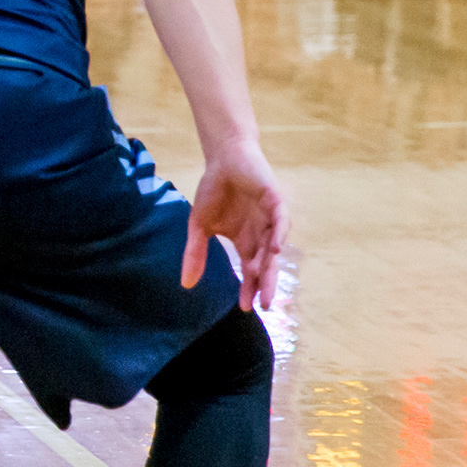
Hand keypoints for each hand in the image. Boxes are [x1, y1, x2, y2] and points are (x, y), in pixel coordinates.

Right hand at [183, 139, 287, 311]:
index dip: (248, 288)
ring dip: (271, 264)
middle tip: (266, 305)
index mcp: (246, 241)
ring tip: (265, 281)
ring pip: (274, 247)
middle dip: (266, 284)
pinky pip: (280, 221)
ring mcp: (270, 219)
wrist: (222, 159)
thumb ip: (195, 253)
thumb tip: (186, 284)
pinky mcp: (275, 201)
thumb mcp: (199, 226)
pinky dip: (279, 234)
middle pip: (266, 264)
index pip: (250, 270)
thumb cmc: (213, 190)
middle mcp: (262, 234)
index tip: (243, 307)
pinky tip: (274, 249)